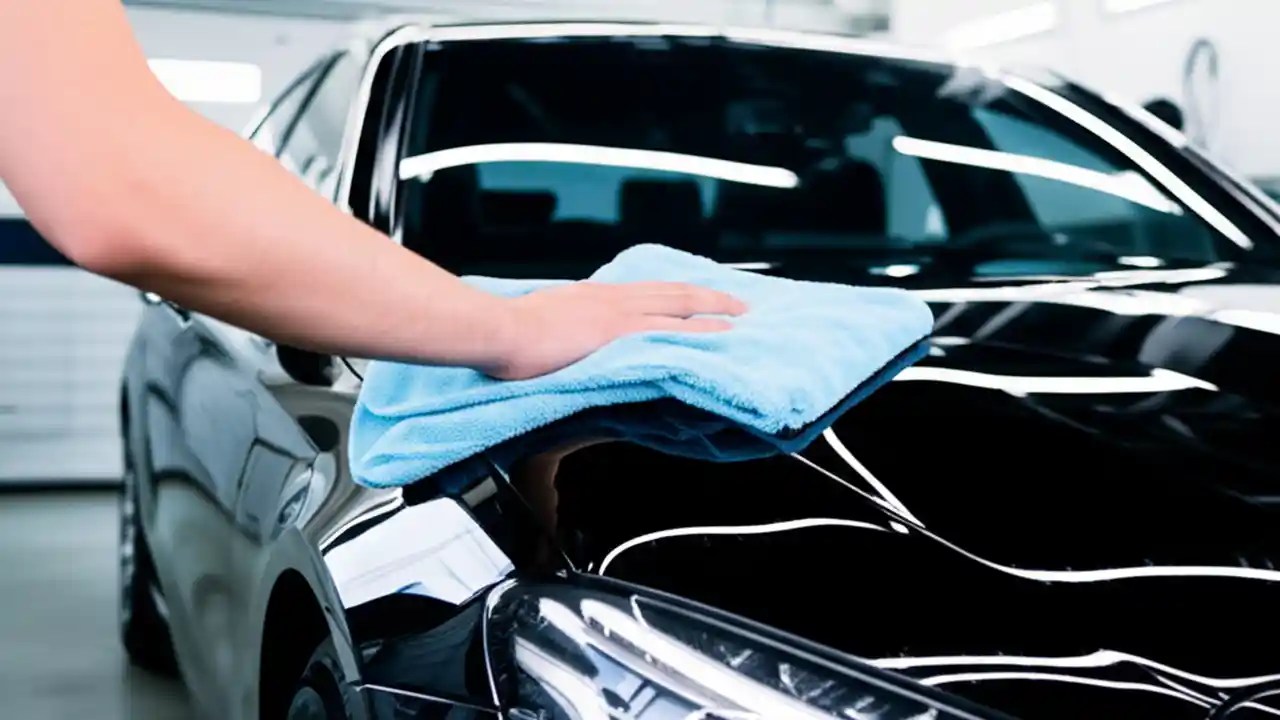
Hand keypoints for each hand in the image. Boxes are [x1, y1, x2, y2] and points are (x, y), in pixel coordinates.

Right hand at [488, 281, 746, 379]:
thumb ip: (559, 329)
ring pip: (679, 304)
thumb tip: (560, 340)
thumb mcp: (539, 322)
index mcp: (591, 296)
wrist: (500, 330)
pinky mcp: (621, 332)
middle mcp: (611, 298)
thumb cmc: (508, 332)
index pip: (643, 291)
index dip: (672, 293)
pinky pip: (673, 328)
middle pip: (670, 291)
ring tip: (741, 315)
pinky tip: (722, 334)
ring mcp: (618, 313)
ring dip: (713, 308)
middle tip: (735, 302)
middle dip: (706, 295)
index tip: (692, 296)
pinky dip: (702, 329)